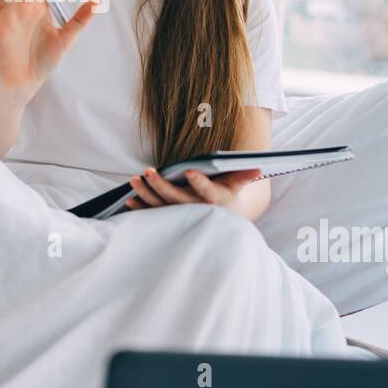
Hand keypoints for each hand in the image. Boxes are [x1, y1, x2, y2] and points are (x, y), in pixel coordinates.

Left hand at [124, 166, 262, 212]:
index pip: (207, 191)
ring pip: (162, 206)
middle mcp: (197, 210)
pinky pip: (155, 215)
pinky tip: (129, 201)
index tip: (189, 171)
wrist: (223, 220)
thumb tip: (258, 167)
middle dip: (161, 185)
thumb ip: (242, 175)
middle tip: (148, 171)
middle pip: (177, 199)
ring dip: (147, 194)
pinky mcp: (171, 219)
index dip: (199, 183)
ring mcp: (183, 216)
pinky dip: (142, 209)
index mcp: (215, 200)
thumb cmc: (228, 195)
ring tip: (135, 180)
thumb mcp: (237, 185)